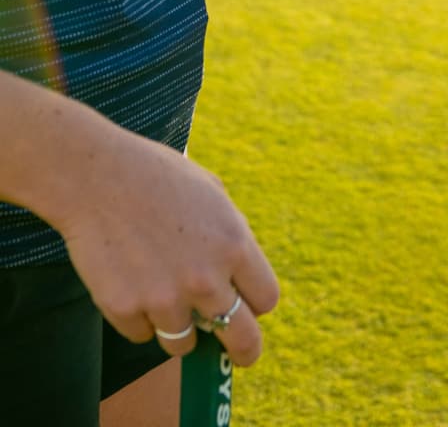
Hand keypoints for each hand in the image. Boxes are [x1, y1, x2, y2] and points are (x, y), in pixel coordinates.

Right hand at [57, 123, 278, 365]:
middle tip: (235, 353)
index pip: (265, 300)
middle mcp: (205, 278)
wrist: (98, 177)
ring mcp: (164, 298)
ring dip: (177, 327)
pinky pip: (141, 333)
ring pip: (183, 344)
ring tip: (160, 290)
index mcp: (234, 244)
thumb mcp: (212, 194)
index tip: (247, 309)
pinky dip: (137, 316)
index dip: (256, 305)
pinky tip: (129, 278)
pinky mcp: (126, 309)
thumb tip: (239, 279)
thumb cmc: (158, 178)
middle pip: (242, 339)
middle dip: (241, 350)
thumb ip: (230, 238)